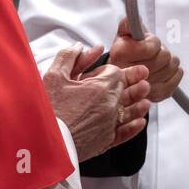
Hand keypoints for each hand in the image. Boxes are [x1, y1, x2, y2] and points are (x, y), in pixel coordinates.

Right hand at [42, 44, 150, 160]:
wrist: (42, 142)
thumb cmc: (47, 111)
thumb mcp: (54, 75)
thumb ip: (70, 57)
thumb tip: (82, 47)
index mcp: (100, 87)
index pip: (116, 72)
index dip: (109, 69)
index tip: (102, 71)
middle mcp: (110, 106)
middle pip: (127, 89)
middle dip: (134, 82)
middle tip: (143, 76)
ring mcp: (109, 125)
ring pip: (131, 111)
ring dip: (139, 103)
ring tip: (146, 99)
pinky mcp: (105, 142)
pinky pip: (125, 133)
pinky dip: (134, 127)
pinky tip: (139, 122)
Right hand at [108, 17, 183, 102]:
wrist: (125, 75)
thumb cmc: (126, 53)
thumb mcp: (123, 35)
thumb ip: (128, 23)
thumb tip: (134, 18)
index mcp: (121, 54)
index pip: (152, 46)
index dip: (153, 43)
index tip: (146, 43)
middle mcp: (131, 73)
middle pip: (165, 56)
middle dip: (161, 52)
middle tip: (153, 53)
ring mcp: (144, 87)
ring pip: (172, 67)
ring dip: (168, 62)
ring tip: (157, 62)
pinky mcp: (156, 96)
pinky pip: (176, 79)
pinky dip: (175, 72)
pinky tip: (165, 70)